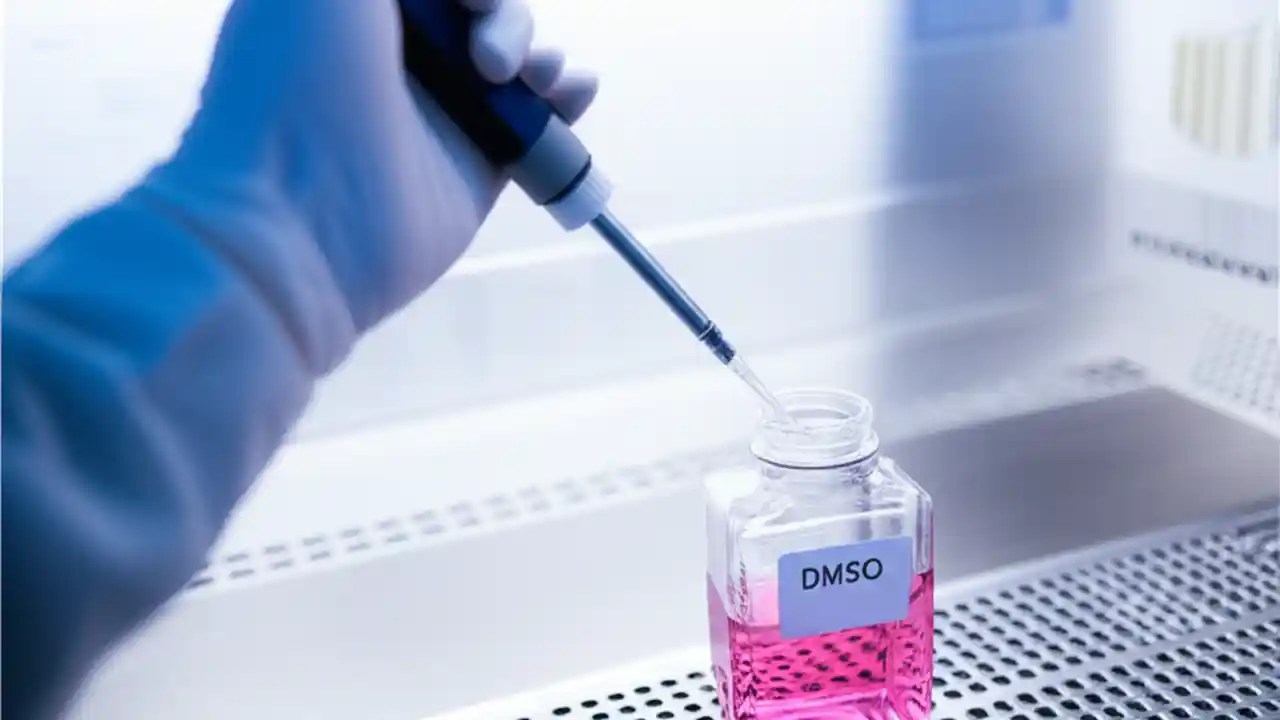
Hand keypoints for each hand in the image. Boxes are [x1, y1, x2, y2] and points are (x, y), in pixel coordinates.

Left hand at [144, 0, 596, 335]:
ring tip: (534, 78)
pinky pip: (537, 123)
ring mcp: (441, 113)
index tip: (466, 1)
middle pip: (480, 11)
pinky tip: (573, 94)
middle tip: (488, 56)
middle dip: (504, 13)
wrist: (297, 218)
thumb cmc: (292, 82)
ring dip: (540, 51)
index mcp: (355, 11)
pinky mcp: (477, 168)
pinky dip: (568, 99)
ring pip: (517, 60)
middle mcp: (397, 57)